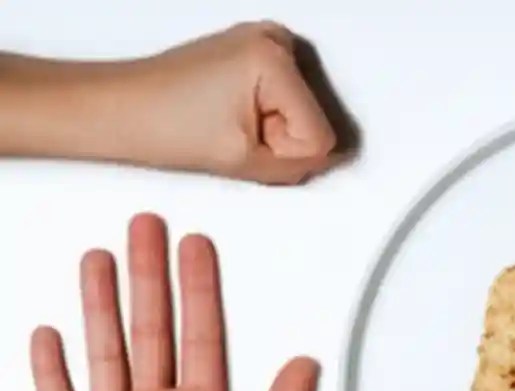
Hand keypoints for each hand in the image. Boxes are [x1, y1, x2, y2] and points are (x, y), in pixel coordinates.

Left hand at [115, 21, 339, 182]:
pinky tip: (230, 109)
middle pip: (315, 116)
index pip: (320, 134)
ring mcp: (263, 38)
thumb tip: (331, 158)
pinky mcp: (253, 46)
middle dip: (280, 137)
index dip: (286, 154)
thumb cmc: (164, 127)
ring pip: (304, 106)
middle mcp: (273, 38)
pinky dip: (266, 110)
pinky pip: (288, 94)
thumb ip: (302, 166)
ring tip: (227, 120)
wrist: (120, 109)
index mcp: (273, 57)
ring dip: (272, 125)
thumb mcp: (246, 163)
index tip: (245, 142)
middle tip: (234, 132)